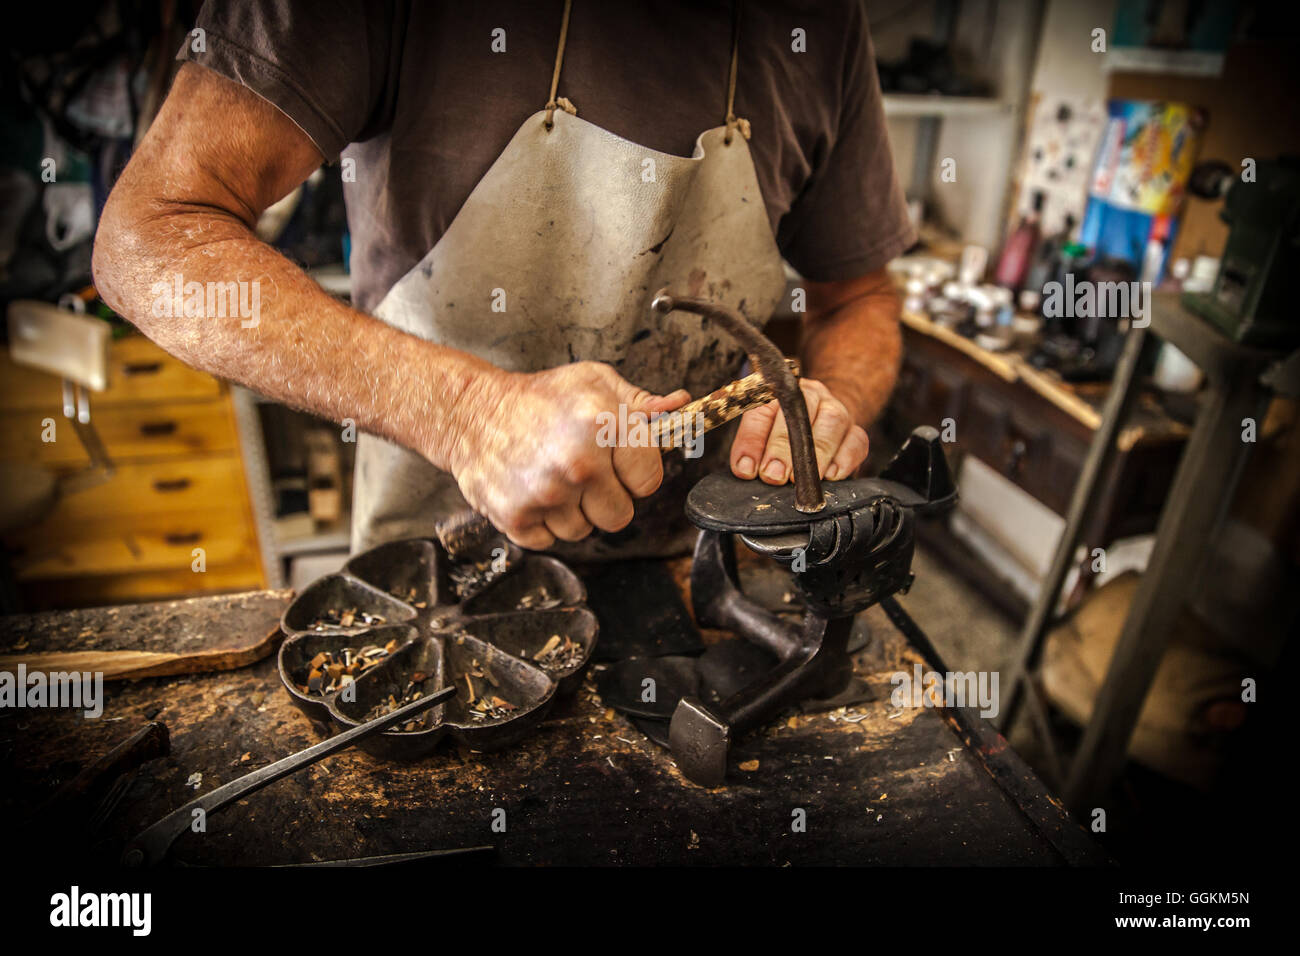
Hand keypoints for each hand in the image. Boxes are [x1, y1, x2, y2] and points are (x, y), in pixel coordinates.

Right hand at [449, 362, 688, 549]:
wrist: (470, 414)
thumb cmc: (538, 397)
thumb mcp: (594, 382)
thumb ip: (640, 402)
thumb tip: (680, 408)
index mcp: (601, 426)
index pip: (648, 480)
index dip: (635, 473)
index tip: (619, 462)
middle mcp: (576, 464)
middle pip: (620, 516)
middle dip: (606, 497)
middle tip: (583, 472)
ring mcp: (546, 495)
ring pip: (584, 531)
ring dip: (573, 511)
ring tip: (553, 477)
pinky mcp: (517, 518)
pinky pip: (550, 541)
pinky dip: (543, 523)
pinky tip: (533, 491)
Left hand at [728, 378, 867, 483]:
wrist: (820, 420)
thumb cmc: (781, 433)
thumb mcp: (759, 434)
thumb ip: (751, 447)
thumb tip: (746, 469)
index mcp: (778, 393)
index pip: (763, 410)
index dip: (752, 440)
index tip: (746, 468)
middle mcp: (810, 396)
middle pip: (800, 413)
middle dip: (783, 447)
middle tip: (773, 474)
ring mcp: (837, 411)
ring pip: (832, 422)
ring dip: (816, 454)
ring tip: (802, 479)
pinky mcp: (856, 431)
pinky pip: (857, 441)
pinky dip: (844, 459)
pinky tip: (831, 476)